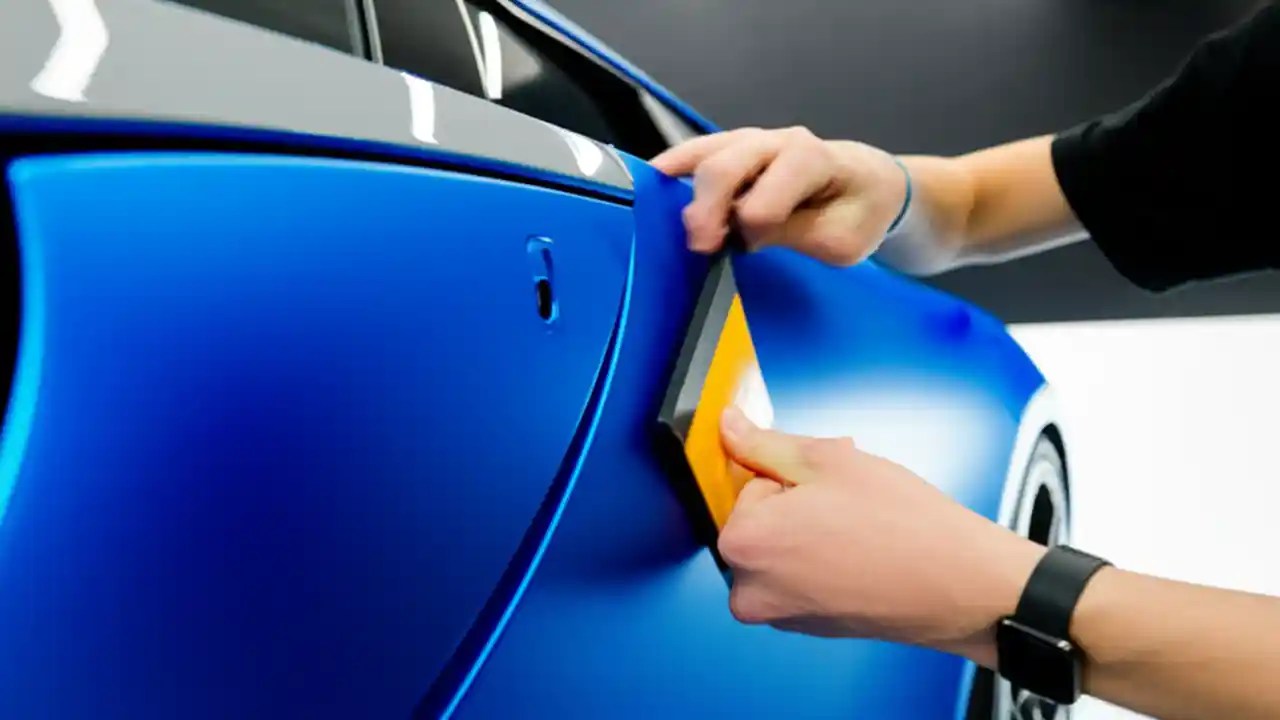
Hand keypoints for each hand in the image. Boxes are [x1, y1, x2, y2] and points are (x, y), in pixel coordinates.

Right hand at [649, 127, 907, 264]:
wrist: (867, 184)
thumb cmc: (856, 213)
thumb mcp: (838, 239)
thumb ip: (791, 233)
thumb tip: (741, 234)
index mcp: (812, 159)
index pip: (767, 192)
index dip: (751, 224)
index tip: (746, 250)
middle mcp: (777, 141)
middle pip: (725, 167)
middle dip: (706, 210)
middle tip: (701, 248)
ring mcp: (751, 141)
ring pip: (705, 156)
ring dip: (686, 194)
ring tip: (681, 229)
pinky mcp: (731, 148)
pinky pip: (694, 152)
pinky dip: (672, 168)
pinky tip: (651, 182)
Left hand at [716, 406, 1045, 665]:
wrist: (959, 585)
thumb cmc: (899, 523)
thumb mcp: (824, 459)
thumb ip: (763, 442)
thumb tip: (726, 425)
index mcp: (743, 543)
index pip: (746, 486)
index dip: (788, 474)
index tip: (823, 478)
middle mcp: (749, 589)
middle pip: (760, 522)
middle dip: (797, 501)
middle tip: (846, 494)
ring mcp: (779, 615)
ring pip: (782, 550)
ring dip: (811, 528)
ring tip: (860, 520)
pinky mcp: (809, 628)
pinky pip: (801, 578)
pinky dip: (823, 559)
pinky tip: (862, 547)